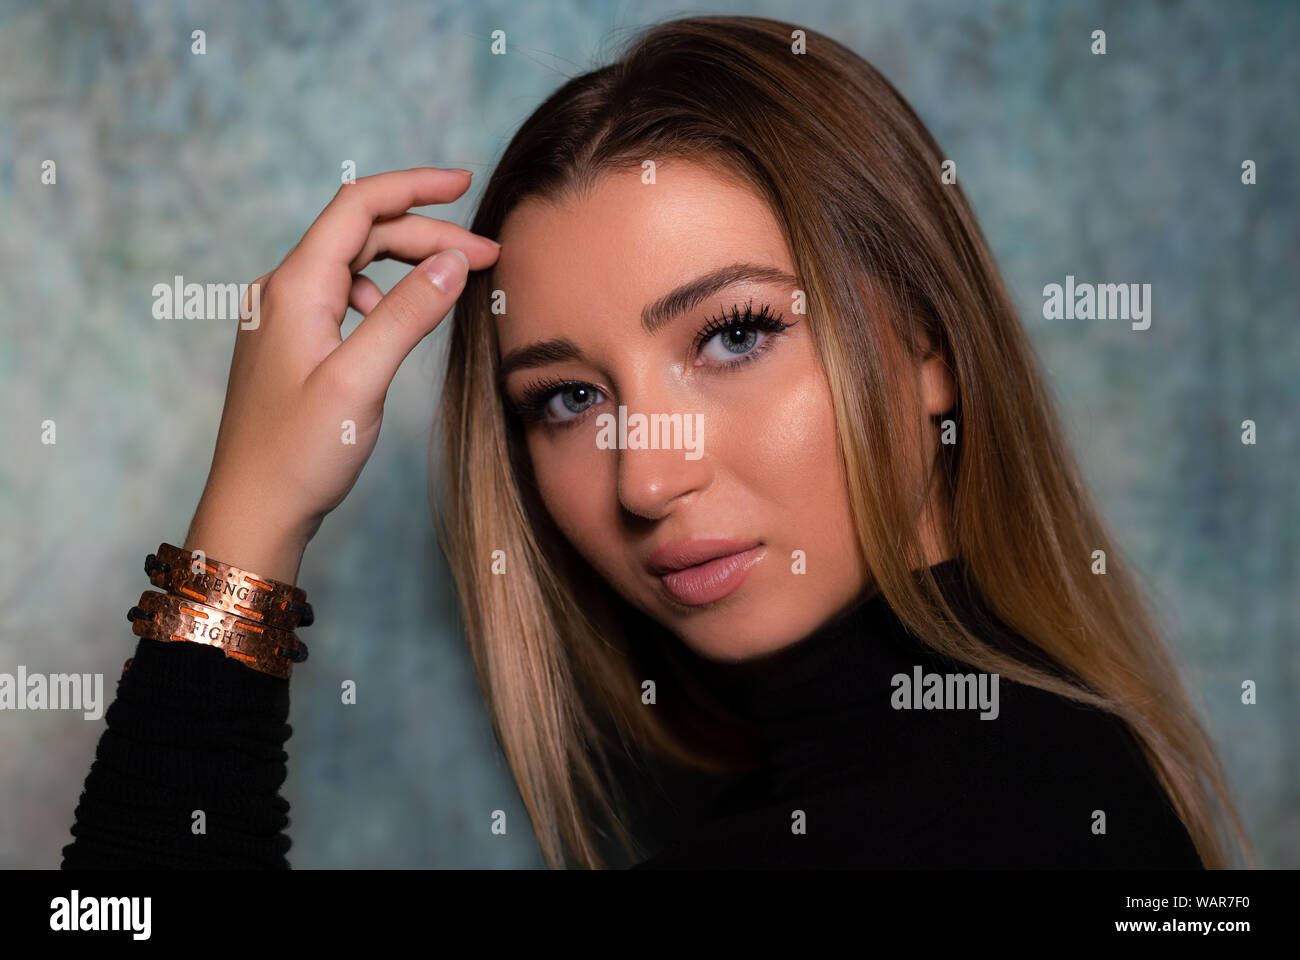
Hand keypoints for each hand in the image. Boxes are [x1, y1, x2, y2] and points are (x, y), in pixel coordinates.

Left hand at [184, 167, 498, 581]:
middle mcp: (282, 291)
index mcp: (294, 287)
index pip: (360, 206)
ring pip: (354, 264)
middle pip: (362, 234)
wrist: (254, 510)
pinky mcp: (292, 345)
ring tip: (454, 284)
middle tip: (488, 256)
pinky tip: (397, 320)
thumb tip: (452, 261)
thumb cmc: (299, 454)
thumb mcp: (362, 380)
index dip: (415, 186)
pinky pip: (342, 295)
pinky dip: (382, 294)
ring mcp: (283, 318)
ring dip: (407, 263)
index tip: (467, 182)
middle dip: (427, 234)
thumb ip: (408, 316)